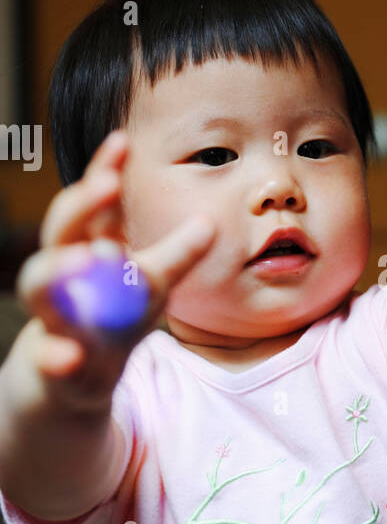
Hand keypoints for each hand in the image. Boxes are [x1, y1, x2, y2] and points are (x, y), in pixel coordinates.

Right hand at [15, 128, 215, 407]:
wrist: (74, 381)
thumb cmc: (112, 320)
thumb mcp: (149, 286)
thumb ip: (174, 256)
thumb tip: (210, 222)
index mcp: (88, 248)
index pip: (92, 202)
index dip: (103, 171)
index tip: (123, 141)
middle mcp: (60, 274)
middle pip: (61, 231)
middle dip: (81, 206)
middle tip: (107, 184)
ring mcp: (50, 314)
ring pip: (39, 286)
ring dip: (59, 271)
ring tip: (85, 259)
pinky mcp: (49, 362)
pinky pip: (49, 357)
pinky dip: (58, 356)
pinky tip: (69, 356)